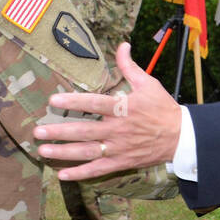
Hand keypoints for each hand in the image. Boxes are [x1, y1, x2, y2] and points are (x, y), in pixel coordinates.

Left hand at [34, 43, 182, 180]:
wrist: (181, 136)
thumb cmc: (162, 108)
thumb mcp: (148, 83)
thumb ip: (129, 66)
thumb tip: (122, 45)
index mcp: (123, 108)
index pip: (94, 104)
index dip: (73, 102)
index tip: (53, 100)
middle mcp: (118, 130)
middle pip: (84, 131)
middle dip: (59, 131)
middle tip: (38, 130)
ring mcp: (119, 148)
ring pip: (87, 152)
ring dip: (63, 152)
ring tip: (43, 150)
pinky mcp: (121, 162)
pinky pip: (98, 170)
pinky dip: (80, 173)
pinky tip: (62, 174)